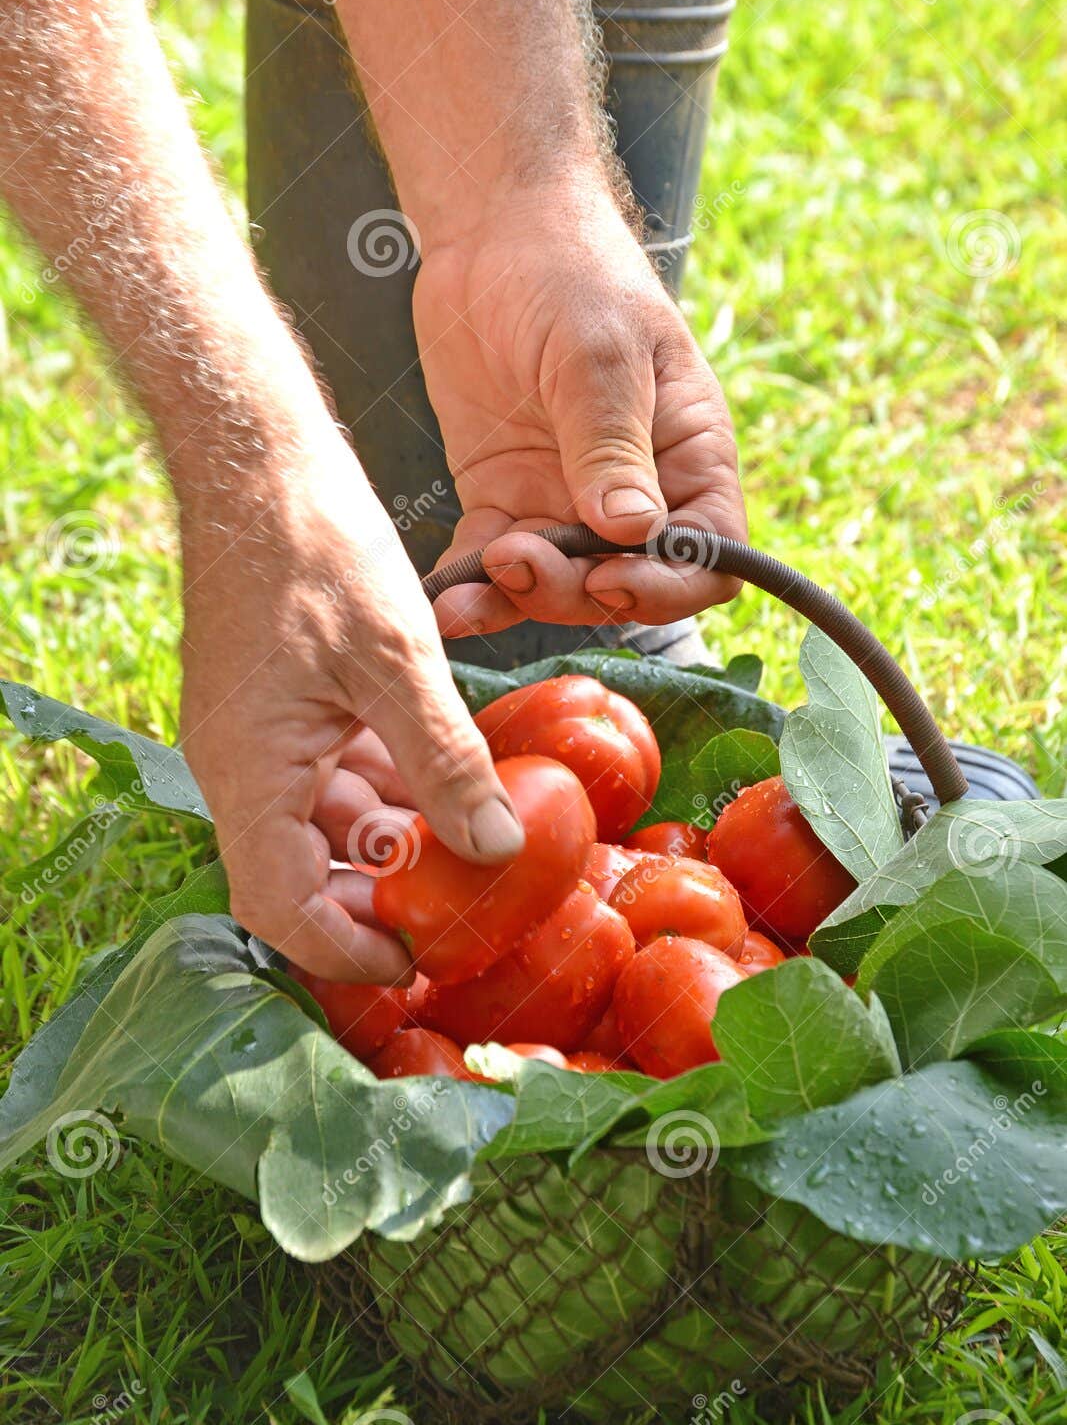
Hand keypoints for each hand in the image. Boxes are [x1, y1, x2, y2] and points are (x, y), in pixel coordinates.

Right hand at [178, 420, 523, 980]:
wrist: (259, 461)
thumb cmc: (312, 546)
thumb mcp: (395, 657)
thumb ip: (445, 759)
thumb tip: (496, 849)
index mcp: (251, 771)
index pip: (281, 906)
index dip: (348, 950)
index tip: (418, 963)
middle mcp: (243, 769)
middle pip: (301, 878)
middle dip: (378, 902)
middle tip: (461, 913)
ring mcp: (259, 740)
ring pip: (324, 827)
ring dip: (394, 843)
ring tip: (474, 849)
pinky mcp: (281, 711)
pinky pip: (331, 777)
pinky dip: (388, 789)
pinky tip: (449, 782)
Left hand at [413, 180, 745, 638]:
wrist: (492, 231)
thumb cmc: (572, 274)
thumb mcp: (599, 355)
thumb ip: (613, 445)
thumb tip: (634, 533)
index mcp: (688, 457)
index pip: (708, 555)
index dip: (668, 586)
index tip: (610, 577)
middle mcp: (634, 492)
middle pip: (624, 582)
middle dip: (575, 589)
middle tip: (519, 559)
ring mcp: (565, 500)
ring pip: (556, 584)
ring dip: (519, 597)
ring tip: (473, 584)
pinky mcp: (504, 497)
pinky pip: (492, 563)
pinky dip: (472, 589)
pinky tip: (443, 602)